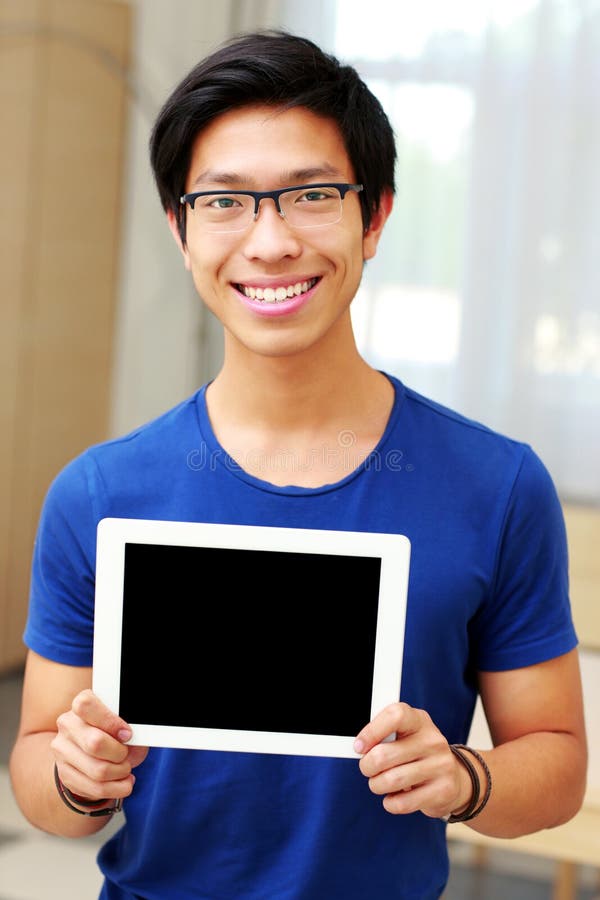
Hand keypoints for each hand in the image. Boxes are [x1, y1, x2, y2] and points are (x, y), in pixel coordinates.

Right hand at [51, 689, 148, 802]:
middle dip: (119, 753)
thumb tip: (134, 738)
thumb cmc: (113, 733)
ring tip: (125, 769)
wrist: (92, 753)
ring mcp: (62, 751)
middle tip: (126, 754)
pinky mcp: (65, 774)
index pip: (86, 705)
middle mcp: (67, 725)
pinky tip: (123, 783)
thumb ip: (128, 725)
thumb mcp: (122, 723)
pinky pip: (95, 788)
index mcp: (80, 706)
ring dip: (120, 773)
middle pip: (95, 743)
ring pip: (98, 770)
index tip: (127, 734)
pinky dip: (116, 789)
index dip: (110, 721)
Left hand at [353, 702, 468, 818]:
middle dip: (367, 766)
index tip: (359, 746)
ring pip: (392, 780)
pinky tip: (393, 797)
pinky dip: (390, 803)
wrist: (453, 777)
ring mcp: (441, 765)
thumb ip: (383, 735)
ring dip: (377, 785)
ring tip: (379, 783)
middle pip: (384, 754)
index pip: (395, 716)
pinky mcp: (444, 790)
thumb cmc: (417, 753)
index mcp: (419, 720)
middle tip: (368, 768)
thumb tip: (359, 748)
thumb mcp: (404, 735)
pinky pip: (403, 803)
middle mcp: (432, 740)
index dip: (371, 731)